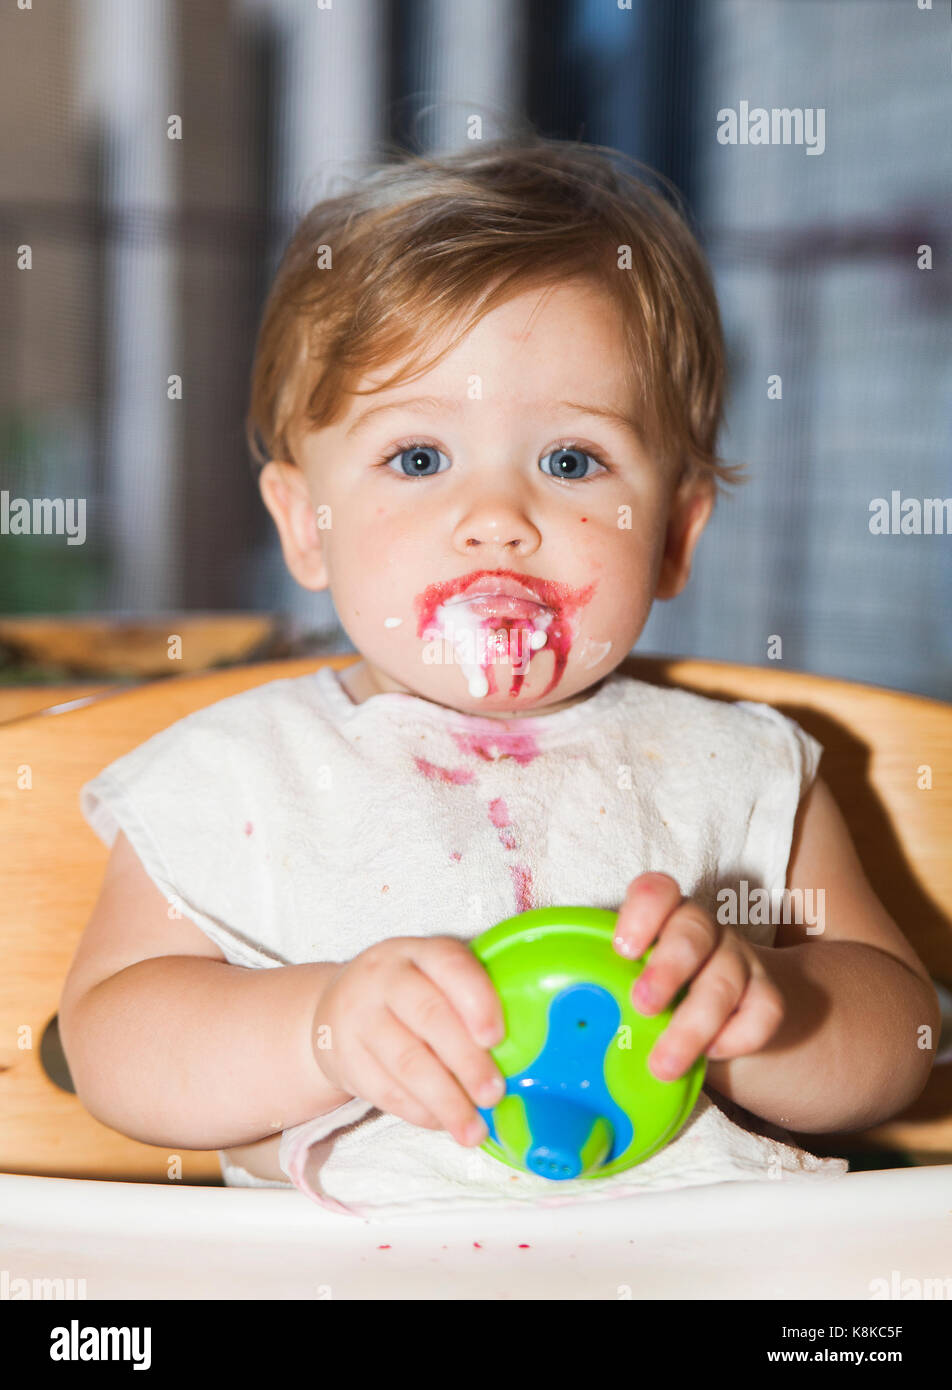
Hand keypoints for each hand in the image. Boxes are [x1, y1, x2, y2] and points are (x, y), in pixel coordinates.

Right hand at [311, 936, 507, 1147]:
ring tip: (473, 1129)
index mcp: (418, 952)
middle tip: (495, 1093)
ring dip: (445, 1100)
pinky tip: (442, 1123)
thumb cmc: (408, 993)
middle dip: (466, 1061)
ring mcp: (359, 1017)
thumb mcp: (431, 976)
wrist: (334, 1006)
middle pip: (429, 1016)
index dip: (476, 999)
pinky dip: (418, 1112)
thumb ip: (470, 996)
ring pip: (406, 1061)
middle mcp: (384, 977)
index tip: (496, 1038)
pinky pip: (385, 1090)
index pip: (449, 964)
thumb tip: (529, 1045)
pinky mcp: (344, 1058)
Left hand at [612, 872, 785, 1080]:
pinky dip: (739, 1038)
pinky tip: (711, 1056)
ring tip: (662, 1066)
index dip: (642, 913)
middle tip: (641, 1006)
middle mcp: (705, 930)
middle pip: (694, 933)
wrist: (724, 1012)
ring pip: (726, 980)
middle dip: (667, 970)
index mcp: (663, 915)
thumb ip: (593, 978)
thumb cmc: (655, 991)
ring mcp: (740, 960)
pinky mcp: (767, 995)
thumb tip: (530, 1004)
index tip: (622, 950)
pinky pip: (764, 1012)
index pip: (657, 891)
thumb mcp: (625, 975)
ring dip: (693, 1025)